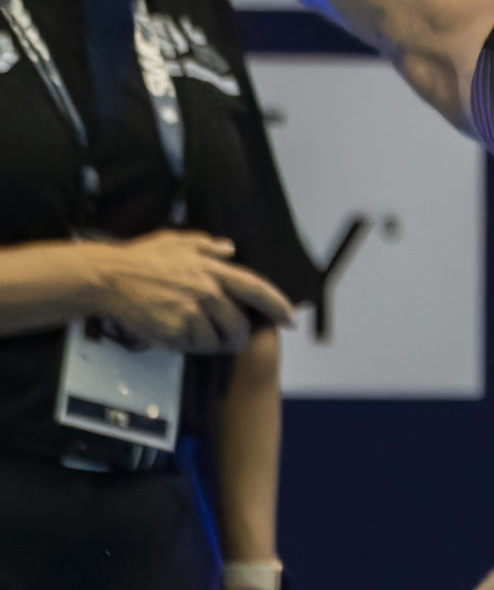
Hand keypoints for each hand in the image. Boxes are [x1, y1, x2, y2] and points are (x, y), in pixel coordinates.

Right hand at [94, 230, 293, 353]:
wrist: (106, 278)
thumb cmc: (139, 259)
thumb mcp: (176, 242)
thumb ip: (206, 246)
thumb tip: (230, 248)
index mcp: (212, 270)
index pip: (257, 289)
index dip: (278, 306)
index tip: (290, 319)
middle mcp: (206, 292)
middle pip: (239, 323)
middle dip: (240, 335)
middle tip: (235, 339)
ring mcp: (191, 313)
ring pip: (218, 340)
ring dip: (214, 342)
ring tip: (200, 335)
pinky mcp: (175, 332)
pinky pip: (193, 347)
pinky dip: (191, 346)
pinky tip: (179, 335)